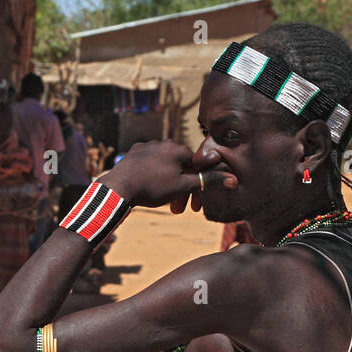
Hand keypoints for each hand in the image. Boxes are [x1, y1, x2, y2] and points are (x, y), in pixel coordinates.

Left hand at [99, 139, 233, 212]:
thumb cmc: (153, 187)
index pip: (196, 165)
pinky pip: (149, 164)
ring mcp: (147, 146)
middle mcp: (164, 143)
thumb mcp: (183, 187)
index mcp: (178, 149)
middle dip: (181, 188)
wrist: (119, 187)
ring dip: (167, 183)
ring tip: (162, 200)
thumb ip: (206, 181)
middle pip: (179, 166)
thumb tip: (232, 179)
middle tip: (178, 208)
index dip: (197, 184)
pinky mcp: (134, 153)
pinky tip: (148, 187)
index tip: (194, 203)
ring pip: (164, 166)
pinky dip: (152, 176)